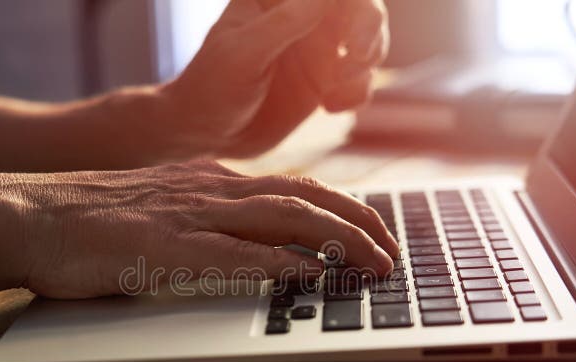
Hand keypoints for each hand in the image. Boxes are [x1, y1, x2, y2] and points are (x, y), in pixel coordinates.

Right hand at [21, 161, 398, 298]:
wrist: (30, 214)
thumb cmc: (92, 219)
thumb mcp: (164, 209)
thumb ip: (209, 222)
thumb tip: (254, 248)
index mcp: (211, 180)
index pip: (295, 188)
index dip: (343, 210)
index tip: (373, 232)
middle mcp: (211, 188)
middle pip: (305, 199)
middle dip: (360, 224)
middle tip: (393, 253)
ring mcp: (191, 214)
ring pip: (285, 218)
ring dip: (339, 241)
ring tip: (375, 263)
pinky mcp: (167, 246)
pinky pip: (236, 252)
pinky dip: (281, 262)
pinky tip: (312, 272)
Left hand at [162, 0, 388, 158]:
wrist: (206, 134)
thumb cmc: (212, 87)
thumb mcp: (243, 53)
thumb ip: (285, 22)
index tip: (348, 26)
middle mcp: (304, 17)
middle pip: (359, 6)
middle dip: (369, 25)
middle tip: (358, 53)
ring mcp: (317, 49)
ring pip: (369, 40)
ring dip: (368, 61)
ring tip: (338, 87)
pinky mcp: (325, 83)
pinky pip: (361, 80)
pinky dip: (358, 93)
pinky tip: (330, 108)